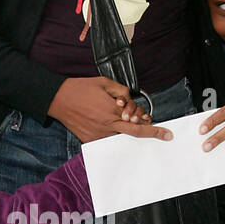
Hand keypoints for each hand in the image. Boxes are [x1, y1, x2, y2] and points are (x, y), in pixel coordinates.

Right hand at [48, 75, 171, 142]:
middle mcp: (107, 124)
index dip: (154, 128)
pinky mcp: (90, 139)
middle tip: (164, 136)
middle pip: (134, 134)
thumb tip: (130, 101)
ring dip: (128, 131)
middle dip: (151, 134)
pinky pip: (107, 140)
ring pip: (121, 138)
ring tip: (126, 121)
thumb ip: (122, 91)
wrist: (58, 99)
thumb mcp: (105, 83)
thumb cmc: (80, 88)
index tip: (166, 133)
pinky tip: (112, 125)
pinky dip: (114, 134)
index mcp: (112, 110)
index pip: (139, 122)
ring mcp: (98, 134)